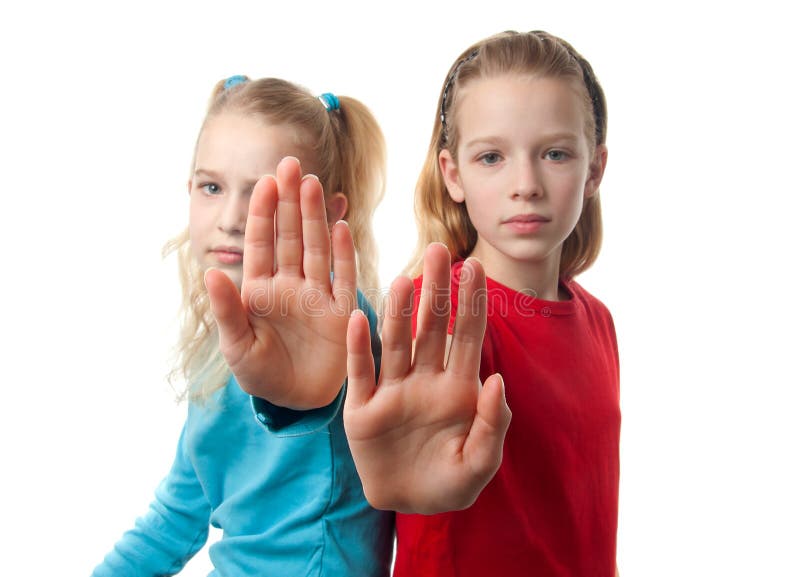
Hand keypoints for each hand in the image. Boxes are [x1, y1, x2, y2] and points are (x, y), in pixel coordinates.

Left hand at [206, 156, 355, 408]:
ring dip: (314, 217)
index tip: (265, 181)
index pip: (261, 244)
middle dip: (289, 202)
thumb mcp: (237, 346)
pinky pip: (343, 277)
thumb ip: (226, 310)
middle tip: (291, 164)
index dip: (263, 213)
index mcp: (260, 290)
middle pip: (290, 236)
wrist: (297, 401)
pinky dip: (342, 253)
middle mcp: (289, 285)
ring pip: (315, 248)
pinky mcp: (339, 311)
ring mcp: (316, 295)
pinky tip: (340, 226)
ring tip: (313, 184)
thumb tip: (210, 272)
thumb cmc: (262, 375)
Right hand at [344, 243, 511, 513]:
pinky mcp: (362, 410)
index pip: (467, 336)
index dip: (471, 302)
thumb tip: (496, 379)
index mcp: (457, 389)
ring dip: (397, 312)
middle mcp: (424, 380)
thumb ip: (492, 425)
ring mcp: (392, 391)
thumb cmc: (449, 483)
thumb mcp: (480, 464)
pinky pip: (360, 373)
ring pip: (395, 343)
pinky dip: (358, 348)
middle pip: (431, 328)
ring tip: (402, 279)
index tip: (475, 266)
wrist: (407, 505)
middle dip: (436, 290)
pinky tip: (358, 319)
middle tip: (438, 249)